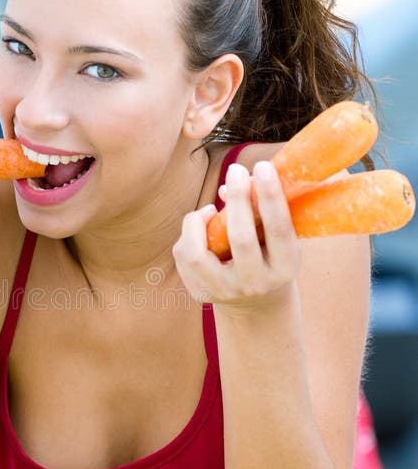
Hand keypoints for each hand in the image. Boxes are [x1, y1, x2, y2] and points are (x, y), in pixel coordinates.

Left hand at [173, 161, 301, 308]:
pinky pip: (183, 256)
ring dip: (199, 221)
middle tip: (236, 170)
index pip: (278, 229)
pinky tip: (201, 227)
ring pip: (197, 254)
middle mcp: (255, 283)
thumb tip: (232, 184)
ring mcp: (225, 291)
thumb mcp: (277, 237)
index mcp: (284, 268)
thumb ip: (262, 211)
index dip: (270, 196)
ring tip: (209, 211)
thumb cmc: (269, 254)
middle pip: (241, 239)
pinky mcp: (201, 293)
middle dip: (238, 199)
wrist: (255, 302)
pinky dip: (188, 234)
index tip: (263, 167)